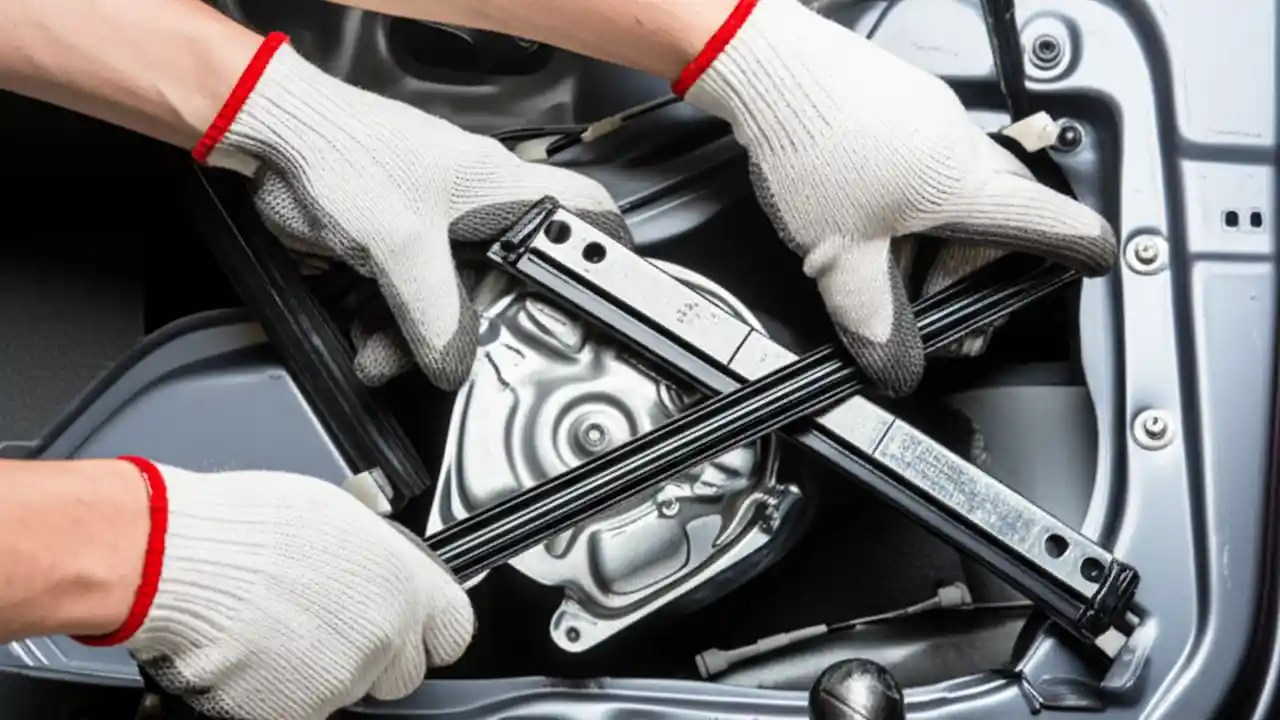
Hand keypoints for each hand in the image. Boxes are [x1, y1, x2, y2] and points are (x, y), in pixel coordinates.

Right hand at [76, 458, 472, 719]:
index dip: (429, 630)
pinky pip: (303, 707)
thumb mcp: (340, 518)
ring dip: (324, 668)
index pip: (454, 630)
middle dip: (375, 655)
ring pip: (349, 689)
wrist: (180, 565)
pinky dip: (282, 688)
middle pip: (402, 671)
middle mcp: (383, 636)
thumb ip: (379, 560)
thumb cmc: (247, 528)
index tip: (414, 627)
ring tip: (277, 626)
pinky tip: (257, 650)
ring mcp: (341, 680)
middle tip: (328, 624)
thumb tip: (384, 574)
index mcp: (404, 584)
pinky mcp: (295, 711)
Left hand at [196, 33, 629, 388]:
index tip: (623, 283)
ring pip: (450, 297)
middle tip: (478, 352)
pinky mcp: (392, 241)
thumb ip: (434, 314)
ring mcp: (432, 224)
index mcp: (496, 185)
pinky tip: (366, 342)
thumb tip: (454, 362)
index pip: (581, 208)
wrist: (272, 138)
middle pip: (507, 278)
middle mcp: (472, 202)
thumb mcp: (399, 245)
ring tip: (385, 354)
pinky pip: (406, 298)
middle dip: (485, 324)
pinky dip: (387, 326)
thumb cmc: (339, 151)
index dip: (610, 246)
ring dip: (419, 335)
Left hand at [676, 0, 1116, 395]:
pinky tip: (877, 216)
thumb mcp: (840, 256)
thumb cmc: (810, 146)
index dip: (1078, 249)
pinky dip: (919, 200)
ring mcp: (933, 120)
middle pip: (1007, 210)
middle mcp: (962, 147)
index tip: (1095, 260)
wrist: (768, 69)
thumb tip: (892, 363)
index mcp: (966, 186)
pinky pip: (932, 159)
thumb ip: (870, 316)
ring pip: (966, 185)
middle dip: (987, 260)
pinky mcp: (903, 106)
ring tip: (900, 264)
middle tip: (958, 299)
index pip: (1050, 221)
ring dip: (946, 232)